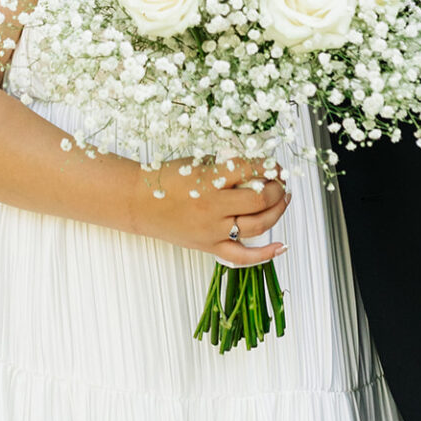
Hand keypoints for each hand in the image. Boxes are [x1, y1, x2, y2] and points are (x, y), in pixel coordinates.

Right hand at [133, 157, 288, 265]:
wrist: (138, 202)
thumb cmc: (165, 180)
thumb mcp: (197, 164)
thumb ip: (225, 166)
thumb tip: (255, 168)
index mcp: (210, 180)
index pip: (251, 170)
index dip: (270, 167)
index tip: (275, 166)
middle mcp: (214, 207)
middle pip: (260, 199)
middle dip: (277, 189)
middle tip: (280, 183)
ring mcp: (213, 230)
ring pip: (257, 225)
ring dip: (277, 212)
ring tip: (282, 200)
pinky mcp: (209, 246)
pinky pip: (241, 256)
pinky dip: (264, 254)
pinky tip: (280, 246)